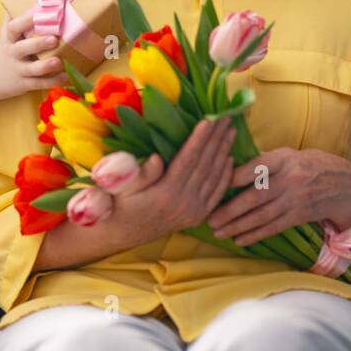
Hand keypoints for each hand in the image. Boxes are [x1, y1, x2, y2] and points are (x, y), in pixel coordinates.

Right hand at [0, 11, 66, 99]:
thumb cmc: (7, 49)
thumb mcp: (6, 34)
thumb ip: (14, 16)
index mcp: (10, 39)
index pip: (14, 28)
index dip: (25, 20)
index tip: (39, 13)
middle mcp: (13, 54)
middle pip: (23, 48)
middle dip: (38, 43)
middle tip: (54, 38)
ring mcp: (18, 70)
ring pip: (32, 69)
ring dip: (46, 66)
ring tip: (59, 62)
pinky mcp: (24, 84)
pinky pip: (39, 84)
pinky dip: (53, 81)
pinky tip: (65, 77)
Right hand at [124, 118, 235, 238]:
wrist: (122, 233)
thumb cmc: (119, 204)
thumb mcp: (122, 187)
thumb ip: (141, 174)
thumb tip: (157, 158)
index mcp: (165, 193)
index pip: (188, 159)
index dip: (200, 138)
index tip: (210, 119)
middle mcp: (183, 203)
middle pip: (205, 164)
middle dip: (217, 138)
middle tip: (227, 116)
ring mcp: (193, 211)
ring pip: (214, 176)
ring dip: (224, 151)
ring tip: (231, 130)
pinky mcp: (198, 216)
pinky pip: (217, 193)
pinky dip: (225, 174)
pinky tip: (230, 158)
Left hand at [206, 145, 350, 246]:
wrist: (343, 185)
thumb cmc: (308, 165)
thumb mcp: (289, 154)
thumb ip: (264, 161)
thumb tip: (230, 165)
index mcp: (285, 159)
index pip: (259, 166)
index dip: (238, 174)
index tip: (218, 181)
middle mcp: (290, 179)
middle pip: (256, 196)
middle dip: (231, 209)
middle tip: (210, 218)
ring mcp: (295, 200)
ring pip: (262, 215)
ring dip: (238, 226)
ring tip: (218, 232)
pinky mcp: (299, 216)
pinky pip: (273, 227)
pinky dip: (255, 235)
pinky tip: (239, 240)